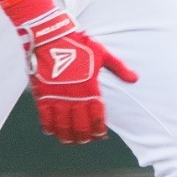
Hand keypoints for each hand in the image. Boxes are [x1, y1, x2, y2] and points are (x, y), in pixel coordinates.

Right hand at [20, 7, 136, 143]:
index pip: (96, 117)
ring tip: (71, 140)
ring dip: (67, 136)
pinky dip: (49, 127)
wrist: (50, 36)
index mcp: (89, 88)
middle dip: (84, 136)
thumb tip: (134, 78)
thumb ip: (119, 67)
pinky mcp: (42, 95)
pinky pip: (45, 117)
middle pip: (80, 126)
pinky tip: (52, 131)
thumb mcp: (102, 53)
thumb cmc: (77, 43)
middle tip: (86, 139)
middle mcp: (73, 96)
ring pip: (62, 125)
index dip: (99, 130)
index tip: (100, 135)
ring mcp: (56, 97)